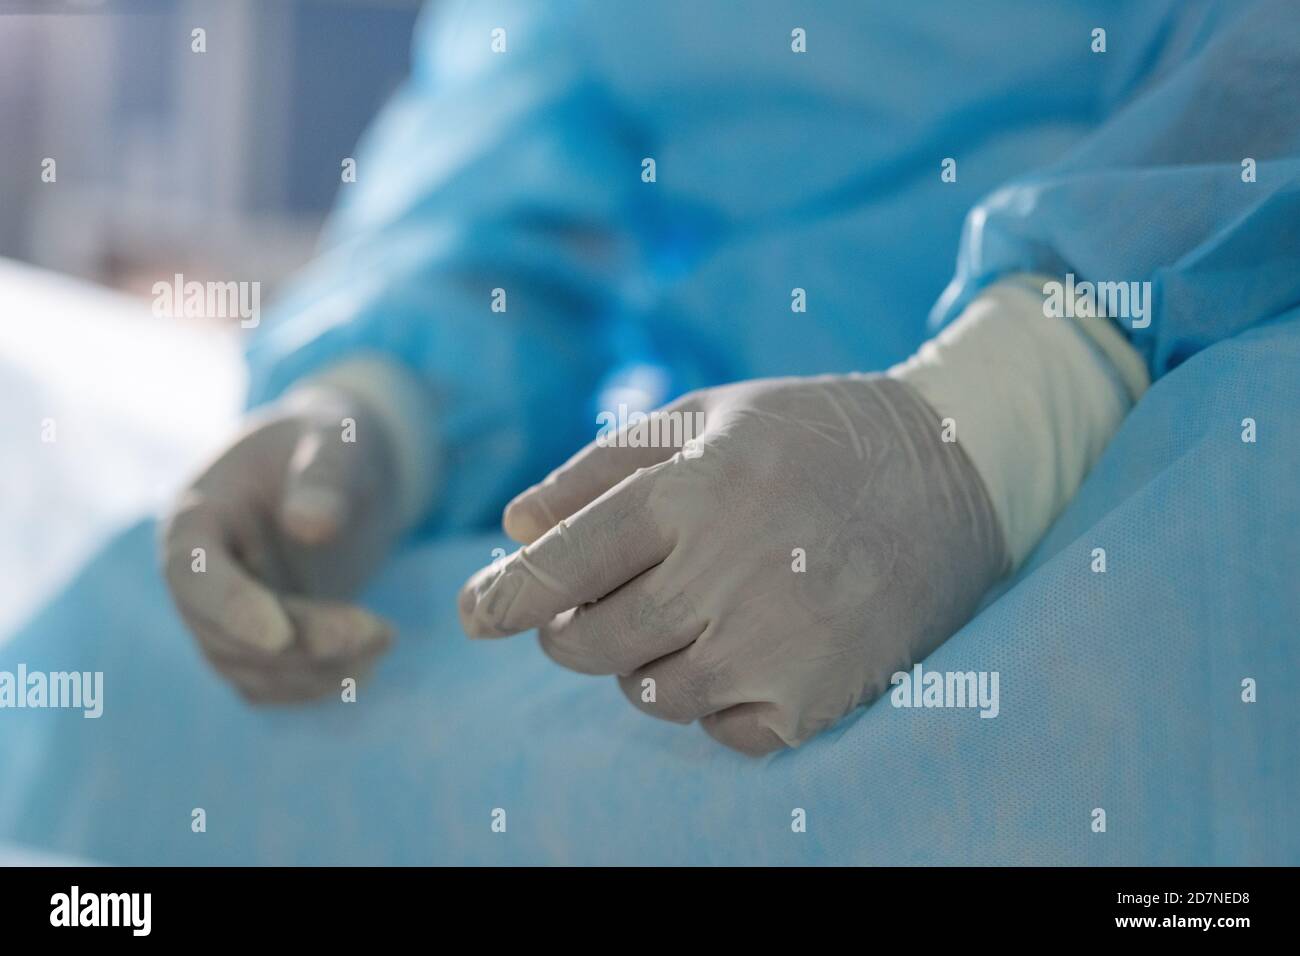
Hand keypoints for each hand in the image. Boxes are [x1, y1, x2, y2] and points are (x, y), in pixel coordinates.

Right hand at [160, 385, 401, 702]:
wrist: (342, 468)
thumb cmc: (333, 443)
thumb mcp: (336, 439)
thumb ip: (323, 473)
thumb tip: (309, 525)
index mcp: (196, 516)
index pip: (191, 572)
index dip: (230, 607)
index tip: (281, 635)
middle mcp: (196, 574)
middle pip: (224, 633)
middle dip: (301, 644)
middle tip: (381, 632)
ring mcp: (220, 613)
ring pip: (246, 669)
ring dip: (313, 671)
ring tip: (385, 640)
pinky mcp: (253, 642)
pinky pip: (268, 683)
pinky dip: (314, 685)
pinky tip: (366, 666)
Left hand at [459, 375, 1006, 754]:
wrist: (951, 473)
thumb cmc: (807, 437)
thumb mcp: (704, 417)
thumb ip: (601, 468)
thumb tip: (518, 528)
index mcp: (692, 491)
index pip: (562, 565)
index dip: (504, 595)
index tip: (475, 615)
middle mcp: (728, 572)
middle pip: (588, 643)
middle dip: (572, 627)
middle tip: (594, 604)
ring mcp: (776, 644)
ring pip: (649, 693)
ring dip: (647, 661)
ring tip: (692, 611)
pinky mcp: (818, 697)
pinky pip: (719, 730)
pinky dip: (716, 698)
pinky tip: (750, 645)